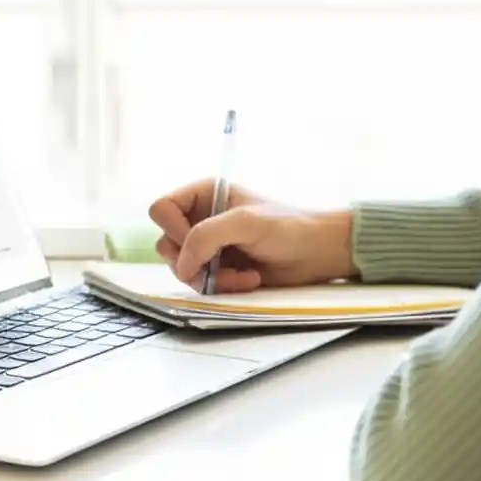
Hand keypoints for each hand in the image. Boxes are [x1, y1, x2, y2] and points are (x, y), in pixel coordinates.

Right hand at [148, 179, 355, 292]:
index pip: (161, 210)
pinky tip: (248, 279)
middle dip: (193, 260)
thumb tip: (182, 265)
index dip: (173, 229)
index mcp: (204, 194)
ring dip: (210, 277)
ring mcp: (209, 245)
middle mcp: (201, 217)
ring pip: (182, 267)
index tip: (196, 242)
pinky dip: (222, 286)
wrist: (318, 253)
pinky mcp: (219, 268)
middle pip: (166, 243)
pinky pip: (200, 282)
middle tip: (218, 265)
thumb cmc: (289, 227)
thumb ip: (206, 237)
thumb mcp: (245, 223)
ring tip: (242, 275)